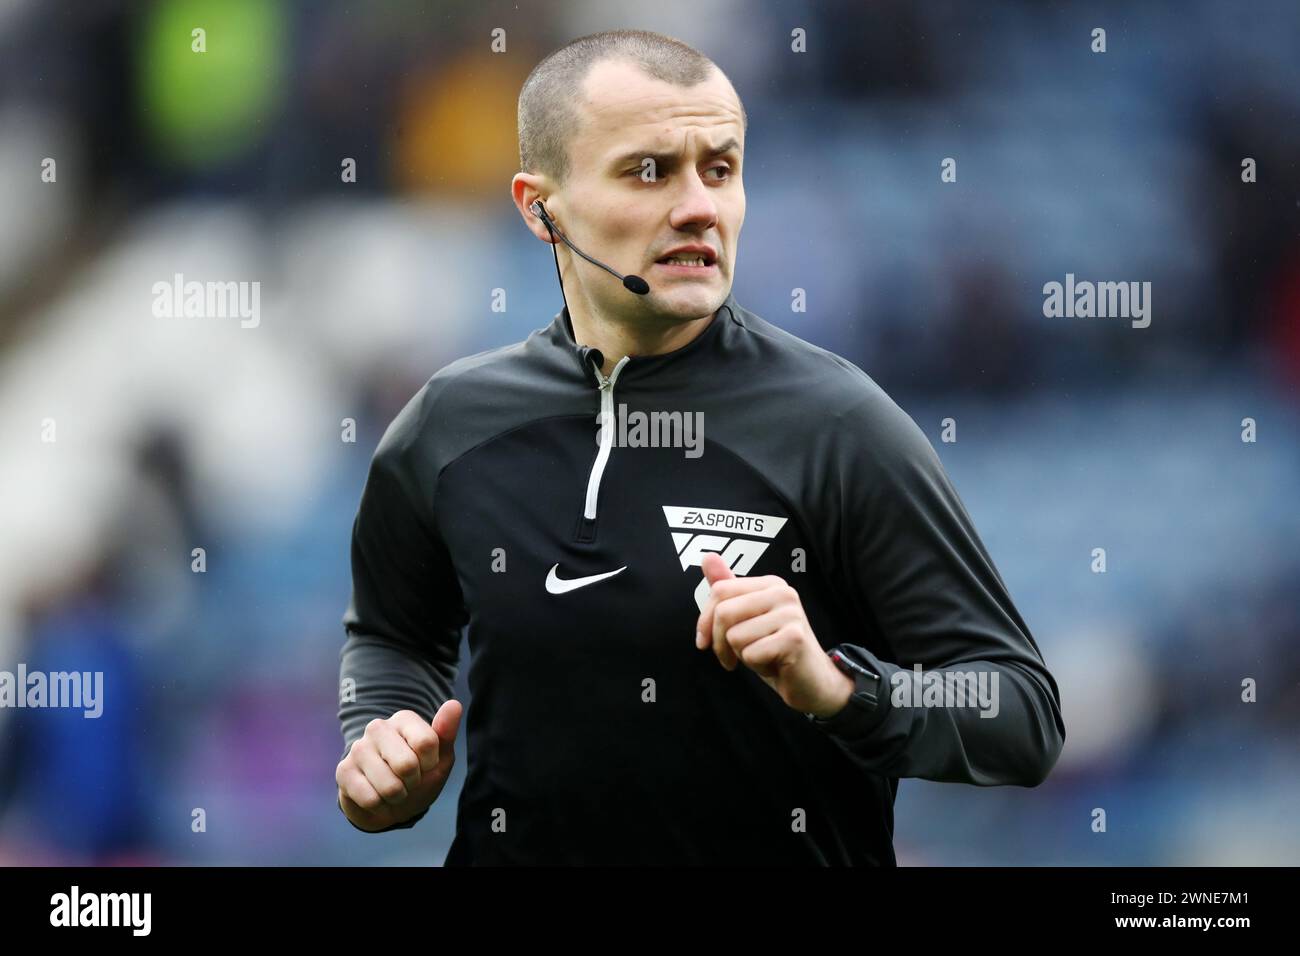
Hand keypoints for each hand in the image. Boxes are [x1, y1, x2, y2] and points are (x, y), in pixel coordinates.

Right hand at [336, 700, 461, 831]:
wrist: (391, 804)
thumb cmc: (419, 777)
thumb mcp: (440, 758)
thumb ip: (446, 733)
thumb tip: (454, 704)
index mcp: (404, 719)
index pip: (427, 743)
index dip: (430, 764)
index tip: (426, 765)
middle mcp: (377, 727)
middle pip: (407, 765)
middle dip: (413, 782)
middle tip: (408, 780)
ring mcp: (358, 748)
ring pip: (390, 786)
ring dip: (397, 797)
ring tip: (393, 790)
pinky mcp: (343, 771)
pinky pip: (371, 799)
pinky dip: (380, 806)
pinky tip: (377, 797)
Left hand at [694, 553, 853, 718]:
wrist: (811, 681)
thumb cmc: (774, 649)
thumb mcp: (745, 618)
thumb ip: (727, 588)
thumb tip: (708, 556)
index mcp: (770, 584)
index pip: (719, 590)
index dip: (705, 621)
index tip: (706, 641)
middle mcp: (783, 593)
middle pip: (723, 612)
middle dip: (719, 643)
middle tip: (731, 658)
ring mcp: (791, 614)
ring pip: (735, 636)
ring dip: (741, 655)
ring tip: (762, 656)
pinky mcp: (794, 639)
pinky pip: (750, 654)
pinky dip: (755, 666)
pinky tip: (773, 664)